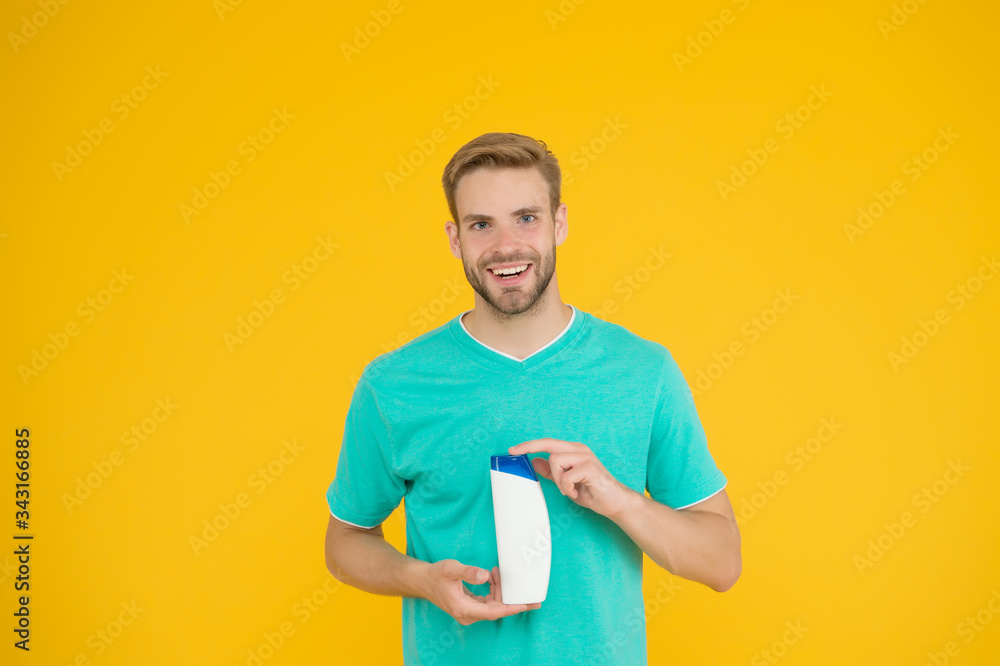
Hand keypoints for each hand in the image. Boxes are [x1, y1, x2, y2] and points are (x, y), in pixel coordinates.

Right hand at [418, 559, 539, 625]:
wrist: (423, 581)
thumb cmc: (436, 575)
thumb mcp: (451, 569)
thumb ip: (468, 572)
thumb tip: (484, 576)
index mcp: (464, 608)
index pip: (493, 612)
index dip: (511, 608)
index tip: (526, 605)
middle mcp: (467, 614)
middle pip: (496, 608)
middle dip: (508, 595)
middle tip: (519, 584)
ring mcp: (468, 612)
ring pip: (492, 604)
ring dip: (498, 590)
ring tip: (496, 573)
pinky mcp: (469, 607)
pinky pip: (487, 602)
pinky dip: (492, 590)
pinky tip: (491, 578)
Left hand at [509, 438, 631, 517]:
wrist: (615, 502)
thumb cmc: (592, 491)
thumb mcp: (566, 482)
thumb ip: (552, 472)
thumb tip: (534, 462)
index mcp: (573, 451)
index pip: (548, 443)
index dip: (530, 445)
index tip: (512, 450)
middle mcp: (579, 450)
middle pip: (549, 444)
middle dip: (530, 447)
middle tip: (515, 452)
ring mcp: (585, 457)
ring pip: (556, 460)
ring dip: (558, 480)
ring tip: (568, 489)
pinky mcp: (590, 468)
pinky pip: (567, 476)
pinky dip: (567, 488)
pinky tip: (576, 492)